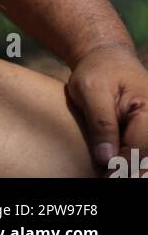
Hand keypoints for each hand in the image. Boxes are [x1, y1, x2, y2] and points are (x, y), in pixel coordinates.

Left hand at [66, 42, 147, 172]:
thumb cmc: (97, 71)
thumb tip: (107, 159)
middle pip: (145, 160)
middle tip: (104, 176)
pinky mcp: (147, 133)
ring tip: (107, 172)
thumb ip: (101, 123)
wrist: (107, 58)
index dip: (121, 166)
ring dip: (129, 167)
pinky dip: (129, 162)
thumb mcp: (91, 89)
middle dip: (126, 170)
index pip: (139, 150)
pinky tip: (113, 167)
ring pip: (145, 161)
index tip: (105, 175)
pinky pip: (143, 154)